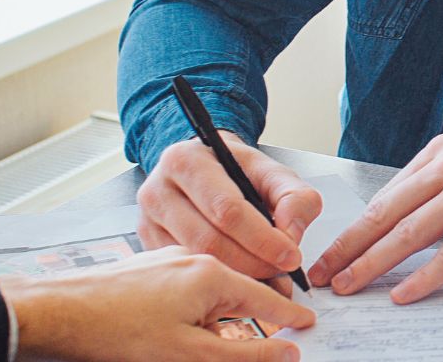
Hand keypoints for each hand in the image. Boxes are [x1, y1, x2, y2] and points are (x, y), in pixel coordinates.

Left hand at [0, 245, 313, 360]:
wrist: (59, 312)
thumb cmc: (118, 333)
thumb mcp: (191, 353)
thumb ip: (245, 354)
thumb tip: (287, 354)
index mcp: (212, 275)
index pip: (266, 297)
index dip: (289, 316)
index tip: (308, 324)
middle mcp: (194, 259)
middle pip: (240, 292)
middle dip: (253, 318)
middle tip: (268, 340)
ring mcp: (169, 262)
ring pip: (212, 292)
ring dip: (220, 318)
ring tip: (205, 345)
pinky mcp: (149, 270)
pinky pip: (188, 289)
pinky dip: (195, 310)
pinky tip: (178, 332)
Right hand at [138, 130, 322, 283]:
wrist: (207, 168)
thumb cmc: (237, 171)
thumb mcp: (273, 173)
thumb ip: (294, 197)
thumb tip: (290, 234)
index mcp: (187, 161)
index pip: (227, 209)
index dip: (263, 238)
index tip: (290, 256)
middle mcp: (158, 190)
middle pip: (208, 240)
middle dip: (252, 263)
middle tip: (281, 274)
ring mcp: (148, 221)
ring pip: (196, 261)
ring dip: (237, 276)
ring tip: (266, 278)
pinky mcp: (148, 245)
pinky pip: (185, 272)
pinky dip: (216, 282)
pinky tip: (240, 279)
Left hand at [308, 133, 442, 304]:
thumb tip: (408, 228)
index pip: (386, 194)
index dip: (354, 227)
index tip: (331, 251)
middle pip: (386, 212)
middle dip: (348, 246)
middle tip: (321, 272)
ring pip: (408, 232)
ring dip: (372, 263)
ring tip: (348, 286)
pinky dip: (423, 277)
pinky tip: (403, 294)